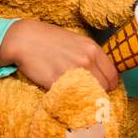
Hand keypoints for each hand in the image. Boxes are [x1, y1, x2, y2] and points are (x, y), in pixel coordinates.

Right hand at [0, 19, 119, 91]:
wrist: (24, 39)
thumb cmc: (49, 39)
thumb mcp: (76, 41)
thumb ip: (90, 56)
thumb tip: (100, 73)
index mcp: (92, 49)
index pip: (112, 75)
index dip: (109, 84)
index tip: (102, 87)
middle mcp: (86, 60)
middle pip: (104, 87)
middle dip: (98, 91)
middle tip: (87, 92)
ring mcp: (72, 72)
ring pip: (90, 94)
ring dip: (85, 97)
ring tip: (76, 93)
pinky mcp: (57, 82)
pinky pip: (72, 97)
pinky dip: (70, 98)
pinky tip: (65, 94)